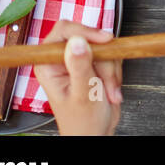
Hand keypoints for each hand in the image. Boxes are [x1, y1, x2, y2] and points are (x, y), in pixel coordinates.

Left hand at [33, 20, 121, 134]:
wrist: (95, 133)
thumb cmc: (82, 122)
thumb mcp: (82, 94)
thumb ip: (79, 66)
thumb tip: (77, 41)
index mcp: (49, 65)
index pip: (63, 31)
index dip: (84, 32)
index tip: (103, 41)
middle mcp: (62, 60)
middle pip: (89, 38)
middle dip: (104, 60)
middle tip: (106, 79)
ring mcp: (79, 61)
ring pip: (104, 47)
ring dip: (111, 70)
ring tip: (108, 90)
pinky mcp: (94, 64)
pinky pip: (112, 55)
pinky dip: (116, 72)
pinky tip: (110, 88)